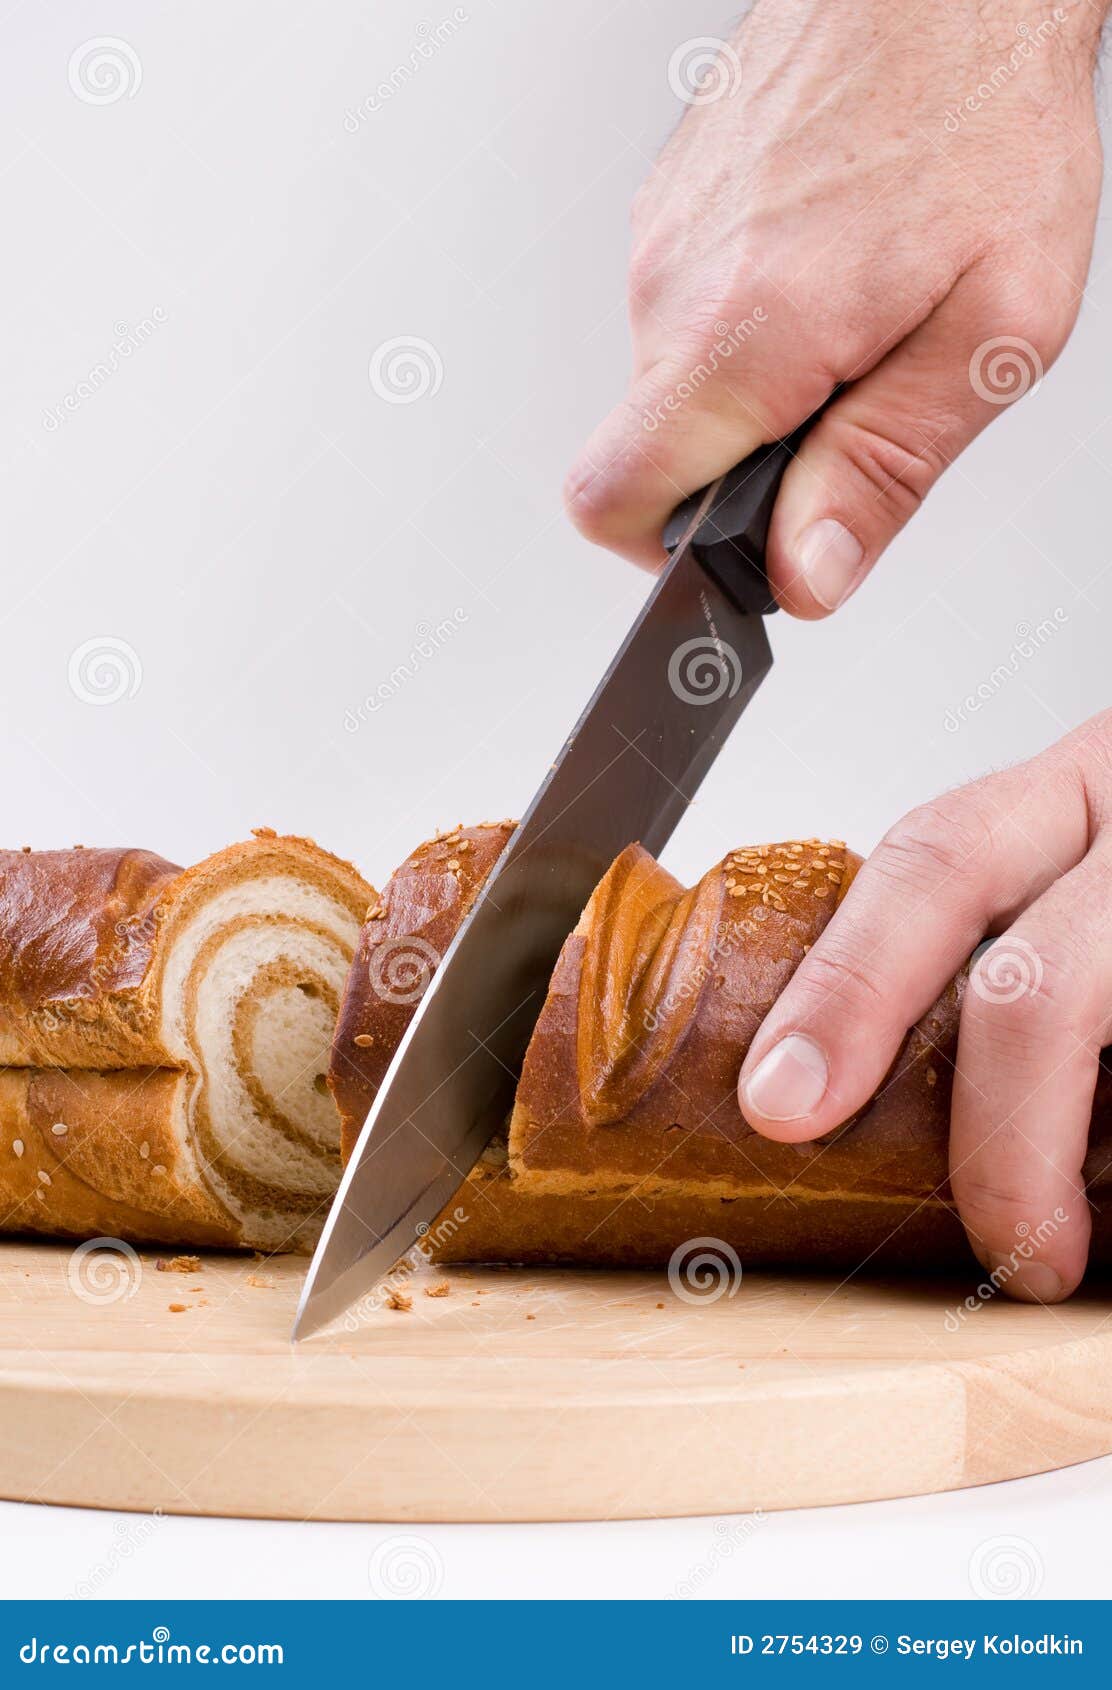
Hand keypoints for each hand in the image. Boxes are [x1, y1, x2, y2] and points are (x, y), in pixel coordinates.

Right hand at [565, 0, 1103, 614]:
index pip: (613, 501)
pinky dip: (756, 319)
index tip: (741, 549)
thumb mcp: (989, 332)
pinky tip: (836, 263)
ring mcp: (661, 236)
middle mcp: (672, 283)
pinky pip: (691, 306)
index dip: (666, 556)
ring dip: (763, 384)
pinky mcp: (672, 203)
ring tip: (862, 312)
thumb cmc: (985, 117)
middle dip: (751, 462)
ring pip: (680, 377)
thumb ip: (886, 470)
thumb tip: (808, 575)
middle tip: (858, 398)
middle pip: (658, 449)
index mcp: (742, 334)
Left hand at [736, 710, 1111, 1299]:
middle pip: (1039, 987)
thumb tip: (851, 1075)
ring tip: (1075, 1241)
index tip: (782, 1101)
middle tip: (1002, 1240)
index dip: (848, 988)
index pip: (934, 864)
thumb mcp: (1091, 854)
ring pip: (1106, 1034)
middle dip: (996, 1139)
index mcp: (1085, 785)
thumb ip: (1014, 927)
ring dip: (1084, 1167)